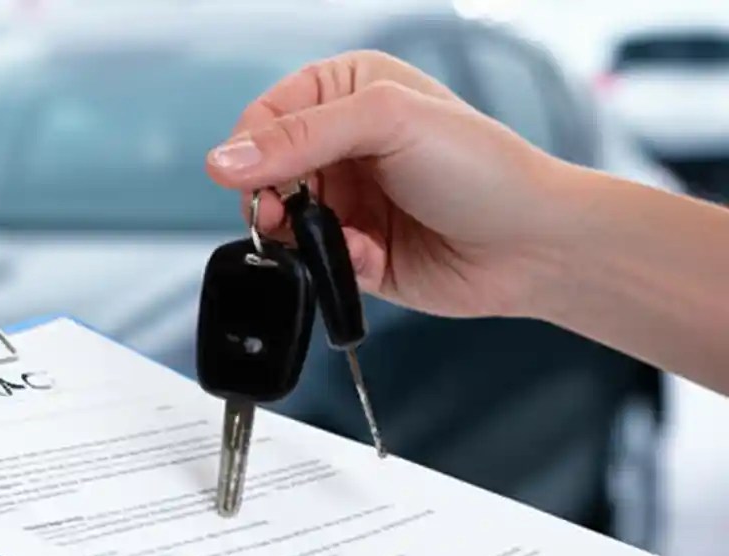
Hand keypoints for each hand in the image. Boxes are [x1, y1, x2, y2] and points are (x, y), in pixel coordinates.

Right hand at [205, 50, 575, 320]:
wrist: (534, 247)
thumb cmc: (482, 168)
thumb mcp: (387, 124)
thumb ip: (299, 137)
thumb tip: (221, 160)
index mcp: (348, 91)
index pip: (266, 114)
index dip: (250, 148)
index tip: (251, 182)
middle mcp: (344, 142)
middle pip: (264, 172)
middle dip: (271, 200)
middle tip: (286, 217)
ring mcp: (347, 198)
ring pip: (281, 223)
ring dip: (304, 237)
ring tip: (340, 238)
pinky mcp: (354, 249)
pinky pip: (312, 260)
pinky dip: (333, 264)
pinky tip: (370, 256)